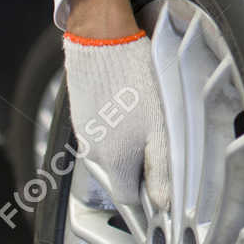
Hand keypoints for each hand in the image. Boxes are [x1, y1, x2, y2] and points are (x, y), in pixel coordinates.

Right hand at [61, 15, 170, 215]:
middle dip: (138, 162)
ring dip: (126, 141)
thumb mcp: (159, 127)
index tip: (161, 176)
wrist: (102, 41)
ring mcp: (83, 133)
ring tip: (143, 113)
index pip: (129, 197)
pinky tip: (127, 103)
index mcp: (114, 162)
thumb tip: (163, 201)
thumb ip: (160, 169)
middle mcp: (94, 153)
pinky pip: (100, 131)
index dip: (148, 190)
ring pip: (110, 151)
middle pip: (119, 173)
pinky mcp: (80, 114)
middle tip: (157, 134)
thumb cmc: (134, 80)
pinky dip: (114, 124)